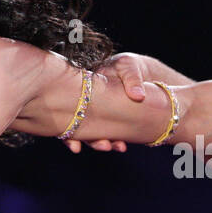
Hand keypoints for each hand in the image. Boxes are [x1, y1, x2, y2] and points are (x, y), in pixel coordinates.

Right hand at [61, 53, 187, 153]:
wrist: (142, 73)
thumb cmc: (129, 65)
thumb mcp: (129, 66)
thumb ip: (132, 79)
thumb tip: (138, 96)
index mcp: (83, 89)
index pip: (70, 111)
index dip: (68, 131)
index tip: (76, 146)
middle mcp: (86, 103)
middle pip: (80, 127)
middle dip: (90, 140)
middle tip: (105, 146)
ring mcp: (98, 113)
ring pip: (94, 133)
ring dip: (102, 143)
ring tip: (119, 147)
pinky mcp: (110, 120)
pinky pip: (109, 134)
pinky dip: (114, 141)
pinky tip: (122, 147)